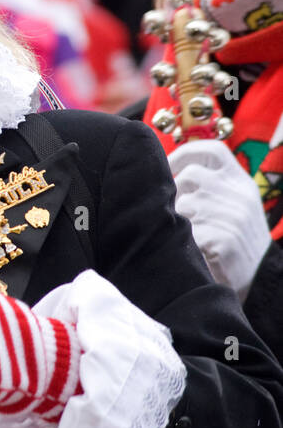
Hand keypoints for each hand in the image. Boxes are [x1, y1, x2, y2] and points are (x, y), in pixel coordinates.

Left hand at [169, 139, 271, 300]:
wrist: (259, 277)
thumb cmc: (236, 238)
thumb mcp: (234, 204)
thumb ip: (212, 184)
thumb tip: (169, 169)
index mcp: (242, 182)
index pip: (213, 150)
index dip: (186, 152)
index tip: (169, 165)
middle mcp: (238, 195)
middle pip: (190, 175)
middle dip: (175, 191)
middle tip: (177, 210)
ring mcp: (232, 217)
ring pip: (182, 204)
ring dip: (177, 218)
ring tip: (189, 232)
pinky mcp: (221, 240)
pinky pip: (185, 230)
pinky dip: (183, 239)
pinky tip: (194, 247)